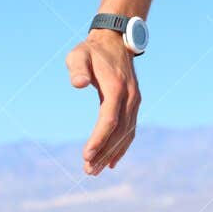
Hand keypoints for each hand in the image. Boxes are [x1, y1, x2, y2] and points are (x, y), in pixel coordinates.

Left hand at [66, 30, 141, 174]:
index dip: (98, 139)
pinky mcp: (134, 104)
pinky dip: (122, 147)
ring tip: (95, 171)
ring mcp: (135, 101)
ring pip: (126, 134)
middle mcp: (130, 97)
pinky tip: (111, 162)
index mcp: (117, 87)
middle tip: (87, 171)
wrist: (116, 40)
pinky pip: (130, 130)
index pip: (109, 120)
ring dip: (112, 154)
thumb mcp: (78, 54)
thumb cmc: (92, 49)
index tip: (86, 155)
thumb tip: (78, 83)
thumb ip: (77, 68)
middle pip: (118, 132)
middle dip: (103, 153)